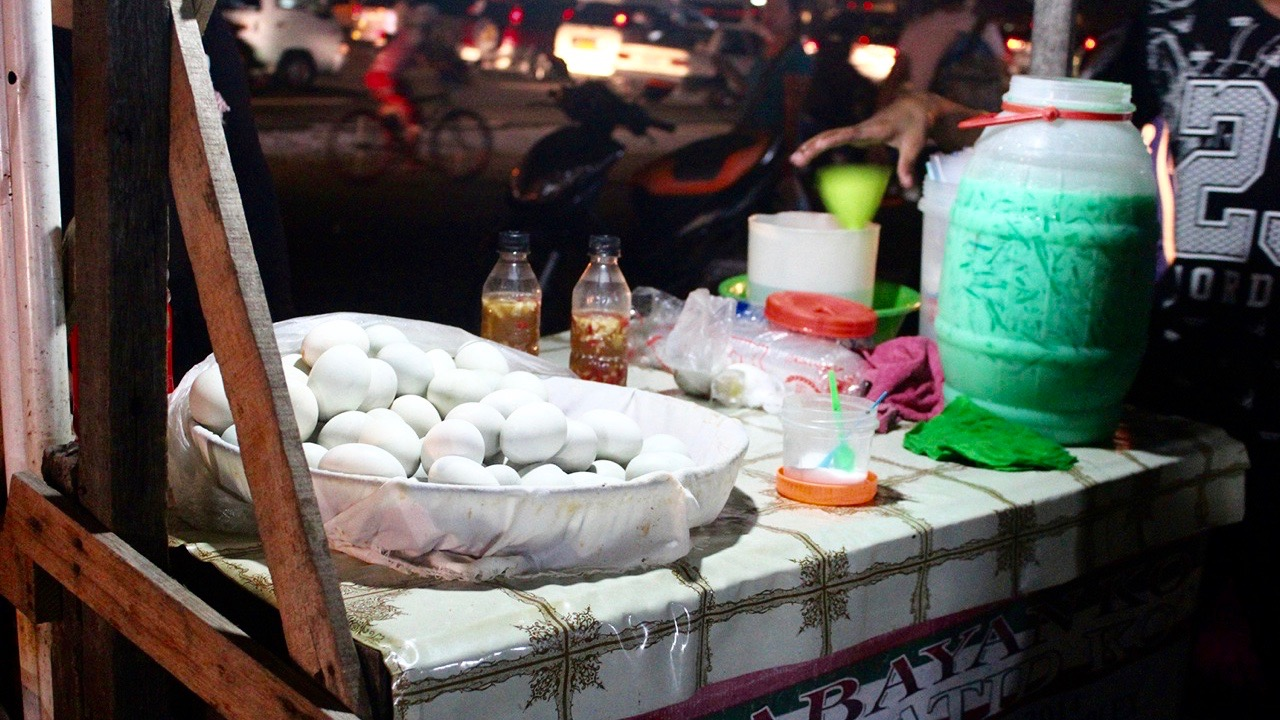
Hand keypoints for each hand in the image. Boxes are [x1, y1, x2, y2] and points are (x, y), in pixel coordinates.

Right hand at [790, 92, 937, 187]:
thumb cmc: (916, 125)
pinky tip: (807, 153)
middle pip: (831, 135)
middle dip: (813, 146)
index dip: (832, 140)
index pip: (848, 134)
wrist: (916, 107)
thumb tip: (907, 186)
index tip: (817, 146)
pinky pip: (834, 138)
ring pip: (829, 135)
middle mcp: (861, 128)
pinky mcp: (856, 134)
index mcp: (873, 129)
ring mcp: (857, 130)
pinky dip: (819, 145)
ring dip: (811, 146)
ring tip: (795, 160)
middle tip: (796, 160)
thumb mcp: (914, 145)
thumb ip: (908, 165)